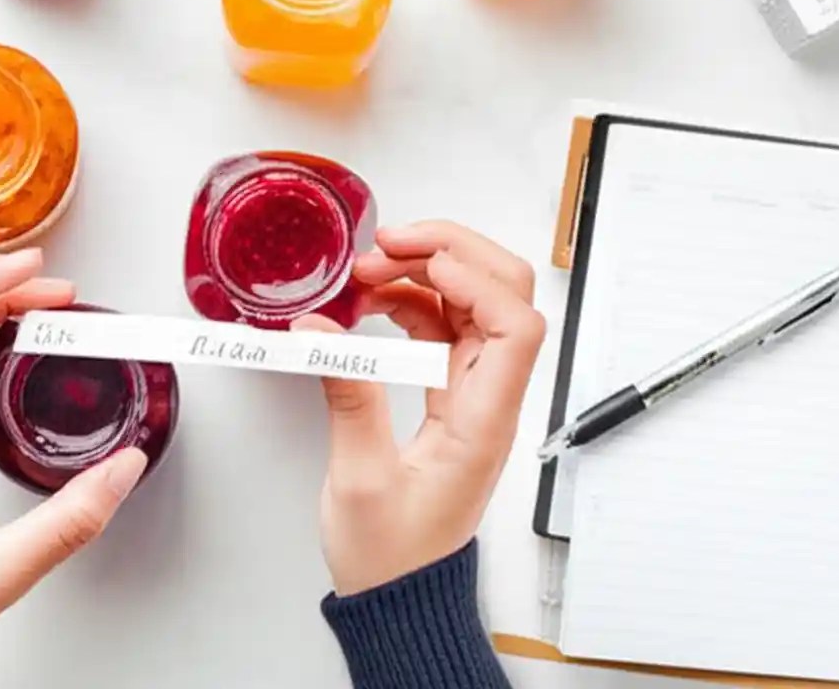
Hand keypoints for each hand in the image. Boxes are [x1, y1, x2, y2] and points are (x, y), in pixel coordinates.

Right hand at [294, 222, 545, 596]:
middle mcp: (487, 401)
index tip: (413, 262)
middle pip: (502, 297)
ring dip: (423, 276)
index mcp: (483, 422)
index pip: (515, 326)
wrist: (399, 594)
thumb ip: (347, 397)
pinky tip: (371, 305)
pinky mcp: (446, 399)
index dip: (472, 278)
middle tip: (389, 243)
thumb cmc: (393, 556)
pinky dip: (409, 306)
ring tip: (367, 273)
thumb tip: (324, 332)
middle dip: (450, 254)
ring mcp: (469, 396)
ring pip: (469, 307)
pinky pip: (440, 332)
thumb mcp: (360, 479)